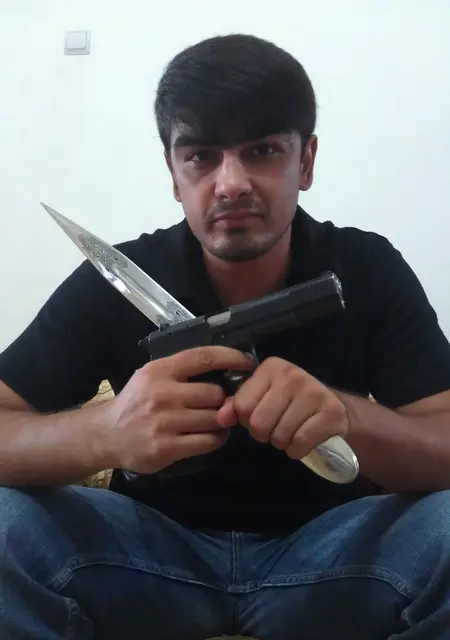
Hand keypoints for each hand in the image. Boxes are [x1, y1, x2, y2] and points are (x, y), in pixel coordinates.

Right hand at [102, 346, 252, 473]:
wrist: (105, 435)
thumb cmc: (136, 402)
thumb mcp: (152, 376)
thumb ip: (183, 372)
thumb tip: (226, 370)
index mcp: (160, 370)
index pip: (203, 357)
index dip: (231, 358)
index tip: (248, 363)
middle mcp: (162, 393)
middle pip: (214, 393)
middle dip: (224, 400)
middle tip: (223, 405)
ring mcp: (164, 422)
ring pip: (214, 419)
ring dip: (223, 422)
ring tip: (219, 422)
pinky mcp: (166, 447)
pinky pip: (207, 442)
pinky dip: (216, 439)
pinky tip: (212, 436)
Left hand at [216, 357, 348, 460]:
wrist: (335, 409)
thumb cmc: (291, 404)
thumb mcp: (263, 398)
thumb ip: (238, 406)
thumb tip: (221, 418)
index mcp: (271, 367)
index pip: (242, 406)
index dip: (247, 420)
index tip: (262, 417)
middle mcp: (292, 375)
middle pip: (259, 423)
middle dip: (265, 434)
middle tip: (277, 429)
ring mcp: (314, 392)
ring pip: (280, 435)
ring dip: (283, 443)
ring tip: (292, 433)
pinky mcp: (331, 412)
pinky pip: (300, 442)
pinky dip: (298, 450)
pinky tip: (304, 442)